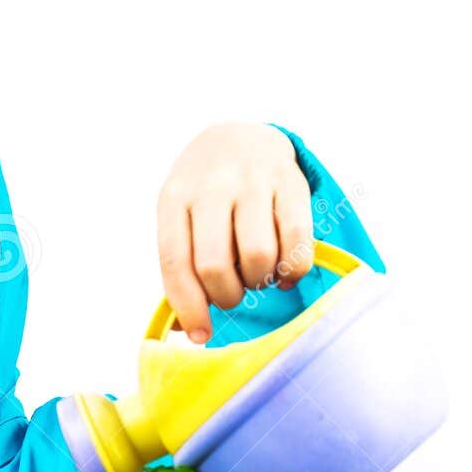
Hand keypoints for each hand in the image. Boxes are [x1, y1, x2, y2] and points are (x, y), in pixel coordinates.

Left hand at [156, 122, 314, 342]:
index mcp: (174, 199)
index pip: (176, 263)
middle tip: (232, 295)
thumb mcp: (180, 217)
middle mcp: (211, 186)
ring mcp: (253, 181)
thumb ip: (182, 266)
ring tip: (255, 277)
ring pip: (258, 255)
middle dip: (225, 296)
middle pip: (215, 264)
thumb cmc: (203, 195)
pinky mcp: (292, 181)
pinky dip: (292, 269)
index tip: (200, 335)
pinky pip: (297, 241)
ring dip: (258, 282)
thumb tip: (187, 331)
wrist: (238, 135)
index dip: (188, 307)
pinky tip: (282, 272)